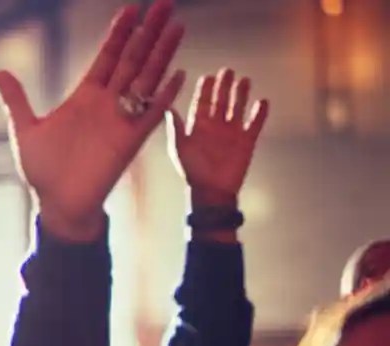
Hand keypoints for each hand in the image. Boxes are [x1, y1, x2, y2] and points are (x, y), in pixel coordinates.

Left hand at [0, 1, 184, 240]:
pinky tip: (178, 74)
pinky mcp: (129, 142)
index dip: (120, 33)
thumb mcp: (25, 129)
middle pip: (132, 59)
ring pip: (146, 79)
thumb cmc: (43, 171)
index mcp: (85, 97)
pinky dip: (164, 95)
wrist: (57, 205)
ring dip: (162, 53)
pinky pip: (151, 114)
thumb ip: (16, 99)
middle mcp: (107, 104)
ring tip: (176, 26)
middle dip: (148, 31)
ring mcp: (121, 120)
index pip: (107, 57)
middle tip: (165, 3)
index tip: (131, 8)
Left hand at [168, 69, 268, 205]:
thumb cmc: (192, 171)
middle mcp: (215, 126)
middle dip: (224, 86)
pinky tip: (263, 101)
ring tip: (244, 79)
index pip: (202, 103)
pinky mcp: (247, 141)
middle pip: (221, 101)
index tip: (208, 76)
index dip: (205, 90)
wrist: (211, 191)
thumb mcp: (179, 147)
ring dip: (241, 94)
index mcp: (198, 127)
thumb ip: (174, 127)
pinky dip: (259, 113)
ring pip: (238, 108)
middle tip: (227, 70)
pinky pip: (255, 124)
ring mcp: (232, 133)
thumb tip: (166, 108)